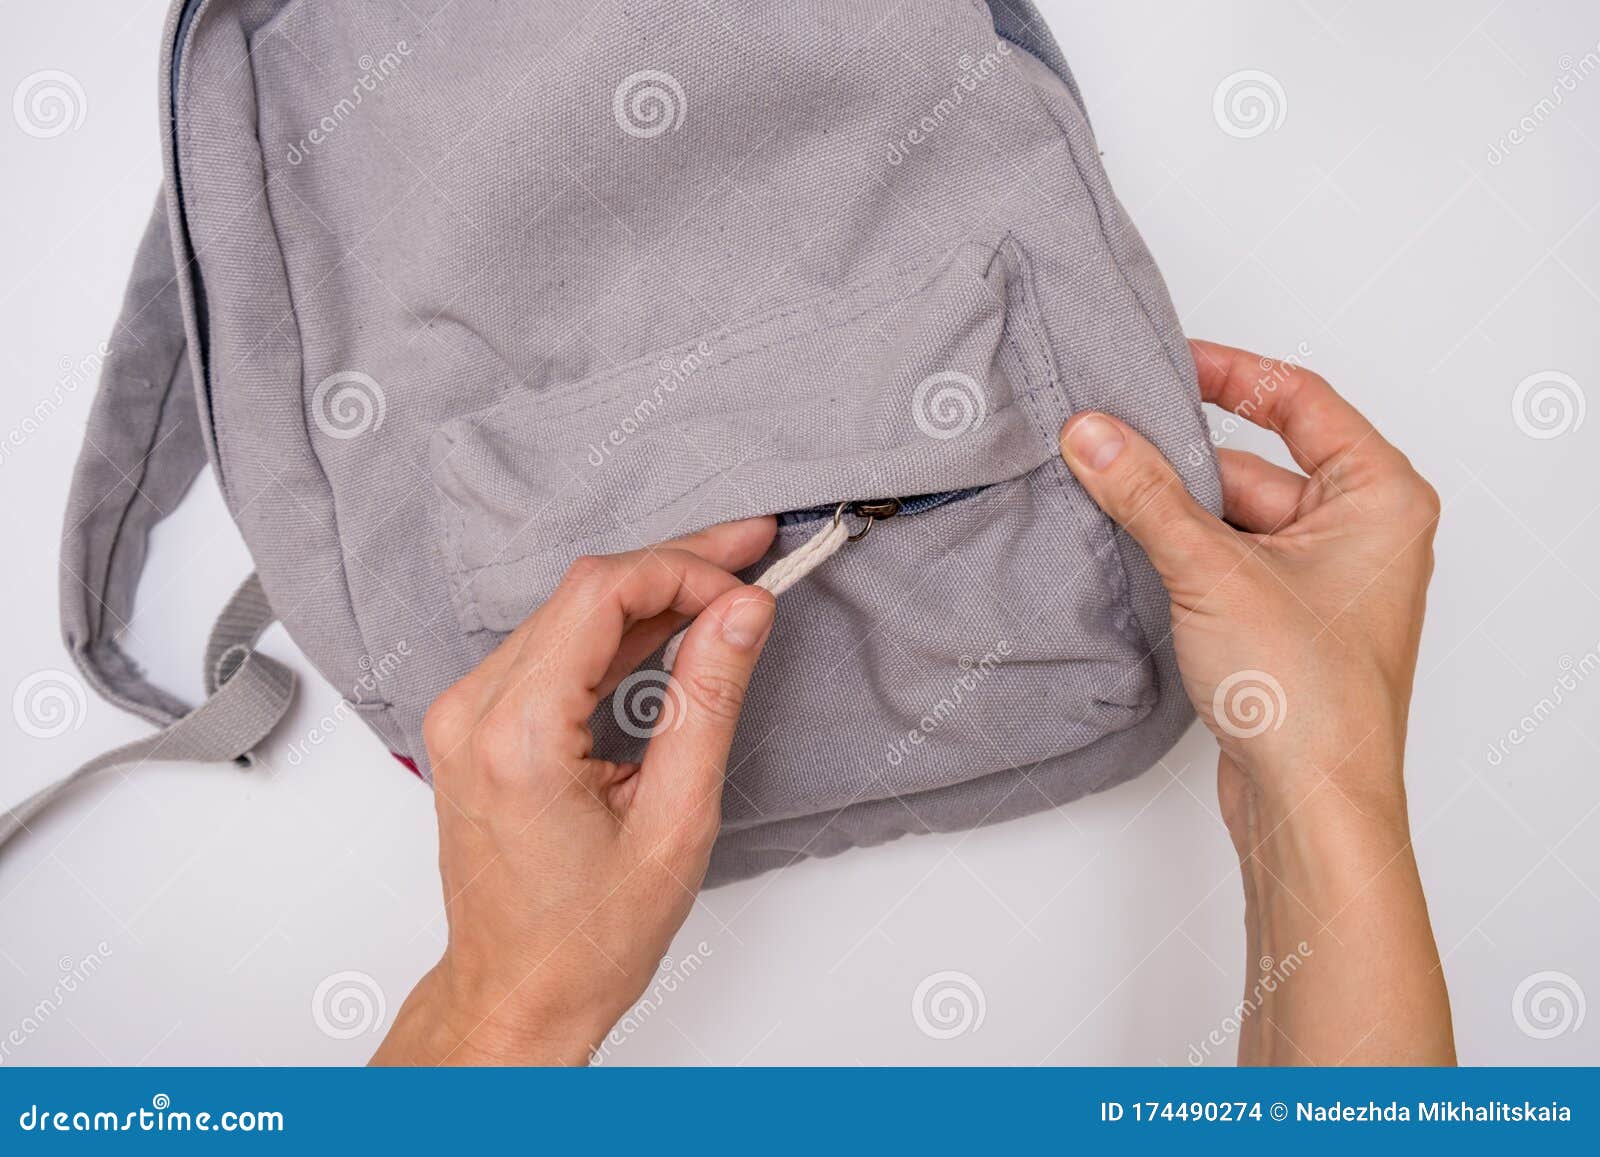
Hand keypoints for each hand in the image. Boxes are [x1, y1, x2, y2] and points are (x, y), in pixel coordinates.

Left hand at [373, 517, 777, 1064]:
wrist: (517, 993)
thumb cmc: (588, 937)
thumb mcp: (675, 821)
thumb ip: (709, 700)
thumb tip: (743, 612)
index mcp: (517, 733)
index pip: (601, 592)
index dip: (685, 570)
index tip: (749, 582)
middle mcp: (473, 711)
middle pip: (584, 591)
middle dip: (676, 568)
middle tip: (752, 549)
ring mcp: (464, 715)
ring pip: (567, 612)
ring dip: (650, 595)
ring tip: (726, 585)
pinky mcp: (474, 724)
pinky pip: (549, 647)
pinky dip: (615, 632)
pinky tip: (671, 628)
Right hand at [1059, 338, 1453, 1064]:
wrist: (1310, 805)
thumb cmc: (1309, 697)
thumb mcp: (1214, 570)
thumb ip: (1146, 494)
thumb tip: (1093, 433)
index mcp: (1381, 497)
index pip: (1299, 400)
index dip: (1229, 373)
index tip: (1165, 360)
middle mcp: (1360, 533)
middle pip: (1255, 461)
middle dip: (1180, 455)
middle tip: (1108, 436)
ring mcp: (1321, 580)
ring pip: (1233, 515)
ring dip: (1172, 510)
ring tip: (1105, 494)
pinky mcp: (1282, 621)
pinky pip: (1225, 559)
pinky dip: (1179, 552)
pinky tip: (1128, 548)